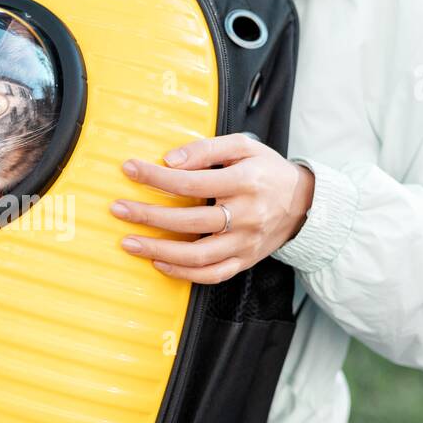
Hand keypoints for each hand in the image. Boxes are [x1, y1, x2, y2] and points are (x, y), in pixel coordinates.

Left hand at [111, 134, 314, 283]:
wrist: (304, 204)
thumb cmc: (267, 171)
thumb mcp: (244, 147)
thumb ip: (207, 149)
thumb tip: (170, 160)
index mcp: (245, 182)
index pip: (192, 182)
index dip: (157, 177)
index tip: (129, 169)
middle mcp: (246, 216)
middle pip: (190, 221)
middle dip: (149, 216)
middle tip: (118, 209)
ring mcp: (245, 243)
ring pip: (198, 255)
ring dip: (159, 250)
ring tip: (129, 242)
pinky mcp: (244, 261)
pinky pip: (211, 275)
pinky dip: (183, 273)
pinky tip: (159, 263)